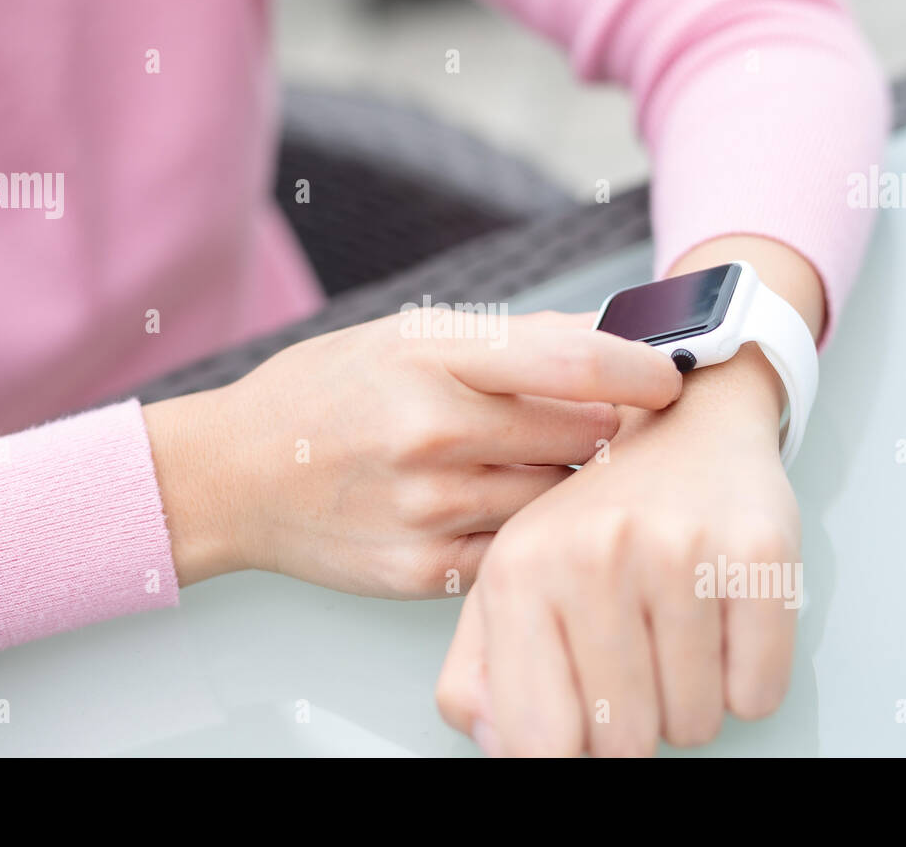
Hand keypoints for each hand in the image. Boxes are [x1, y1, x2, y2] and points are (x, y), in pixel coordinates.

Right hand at [143, 310, 681, 595]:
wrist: (233, 476)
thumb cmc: (325, 395)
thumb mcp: (406, 335)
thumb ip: (513, 339)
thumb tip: (615, 338)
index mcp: (429, 359)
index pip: (572, 361)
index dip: (640, 369)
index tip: (671, 377)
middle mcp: (430, 434)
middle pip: (581, 436)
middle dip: (606, 429)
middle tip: (600, 423)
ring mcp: (427, 509)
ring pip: (556, 500)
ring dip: (564, 484)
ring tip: (531, 465)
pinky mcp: (423, 570)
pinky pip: (518, 552)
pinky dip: (525, 532)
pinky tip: (495, 507)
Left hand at [435, 344, 801, 754]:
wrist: (680, 423)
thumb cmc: (592, 518)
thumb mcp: (509, 582)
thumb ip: (478, 672)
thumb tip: (502, 745)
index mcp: (519, 573)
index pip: (539, 740)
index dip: (566, 754)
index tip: (582, 729)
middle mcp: (593, 556)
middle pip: (624, 744)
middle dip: (631, 727)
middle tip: (632, 665)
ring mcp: (678, 552)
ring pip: (696, 725)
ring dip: (689, 703)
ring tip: (672, 634)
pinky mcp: (756, 554)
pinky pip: (759, 693)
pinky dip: (744, 681)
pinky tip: (718, 624)